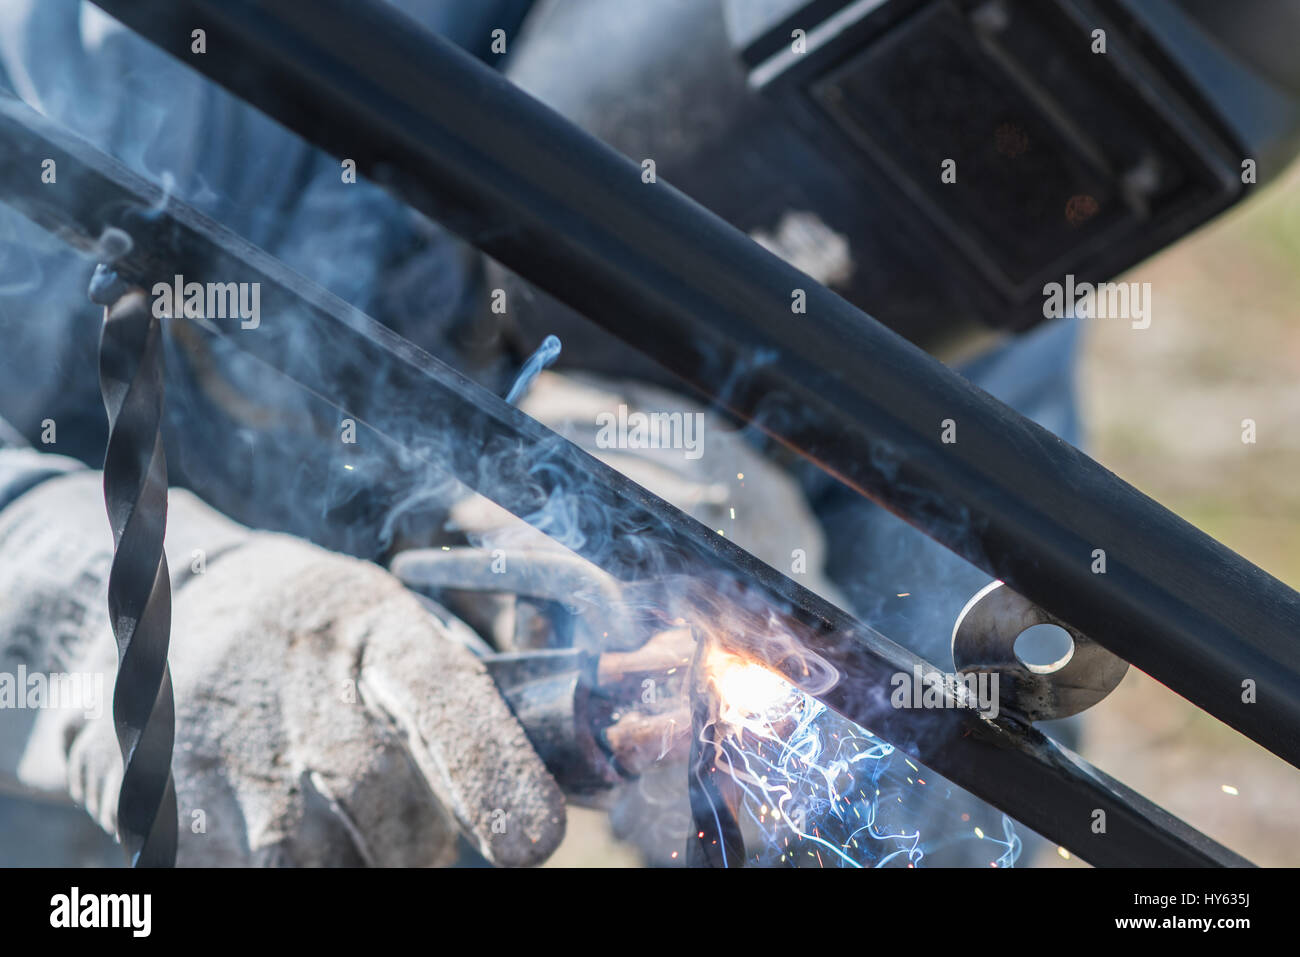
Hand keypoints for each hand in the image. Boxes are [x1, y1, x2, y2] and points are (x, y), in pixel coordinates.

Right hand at [0, 467, 564, 865]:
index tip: (536, 840)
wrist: (170, 619)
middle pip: (406, 827)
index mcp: (380, 632)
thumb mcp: (393, 626)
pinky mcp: (183, 825)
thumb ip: (471, 698)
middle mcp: (311, 700)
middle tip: (382, 789)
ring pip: (345, 870)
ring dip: (359, 857)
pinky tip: (280, 820)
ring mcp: (243, 769)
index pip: (447, 701)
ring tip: (323, 794)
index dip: (493, 771)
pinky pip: (276, 885)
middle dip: (418, 835)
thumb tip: (565, 774)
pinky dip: (301, 866)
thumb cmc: (319, 637)